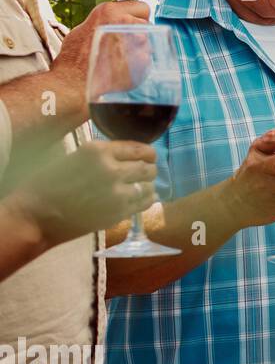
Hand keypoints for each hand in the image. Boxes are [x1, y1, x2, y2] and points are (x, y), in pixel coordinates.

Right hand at [5, 140, 156, 245]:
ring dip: (147, 186)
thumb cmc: (48, 184)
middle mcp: (111, 169)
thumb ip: (103, 155)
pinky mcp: (118, 213)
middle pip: (148, 167)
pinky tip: (139, 199)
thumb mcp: (75, 157)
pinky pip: (144, 203)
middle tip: (144, 174)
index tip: (149, 157)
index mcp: (98, 151)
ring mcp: (117, 193)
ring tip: (140, 188)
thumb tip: (129, 155)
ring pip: (149, 186)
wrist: (35, 215)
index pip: (139, 148)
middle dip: (148, 170)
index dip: (147, 154)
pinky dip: (145, 200)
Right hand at [49, 0, 150, 104]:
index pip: (142, 7)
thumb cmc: (74, 59)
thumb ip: (105, 22)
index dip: (137, 17)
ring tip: (120, 60)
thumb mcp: (84, 29)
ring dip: (139, 49)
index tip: (130, 25)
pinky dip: (139, 65)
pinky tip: (123, 70)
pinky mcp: (143, 60)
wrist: (74, 84)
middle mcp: (126, 22)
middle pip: (147, 24)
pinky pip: (148, 60)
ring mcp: (137, 41)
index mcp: (110, 11)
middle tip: (123, 45)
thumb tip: (115, 21)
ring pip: (148, 42)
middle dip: (139, 33)